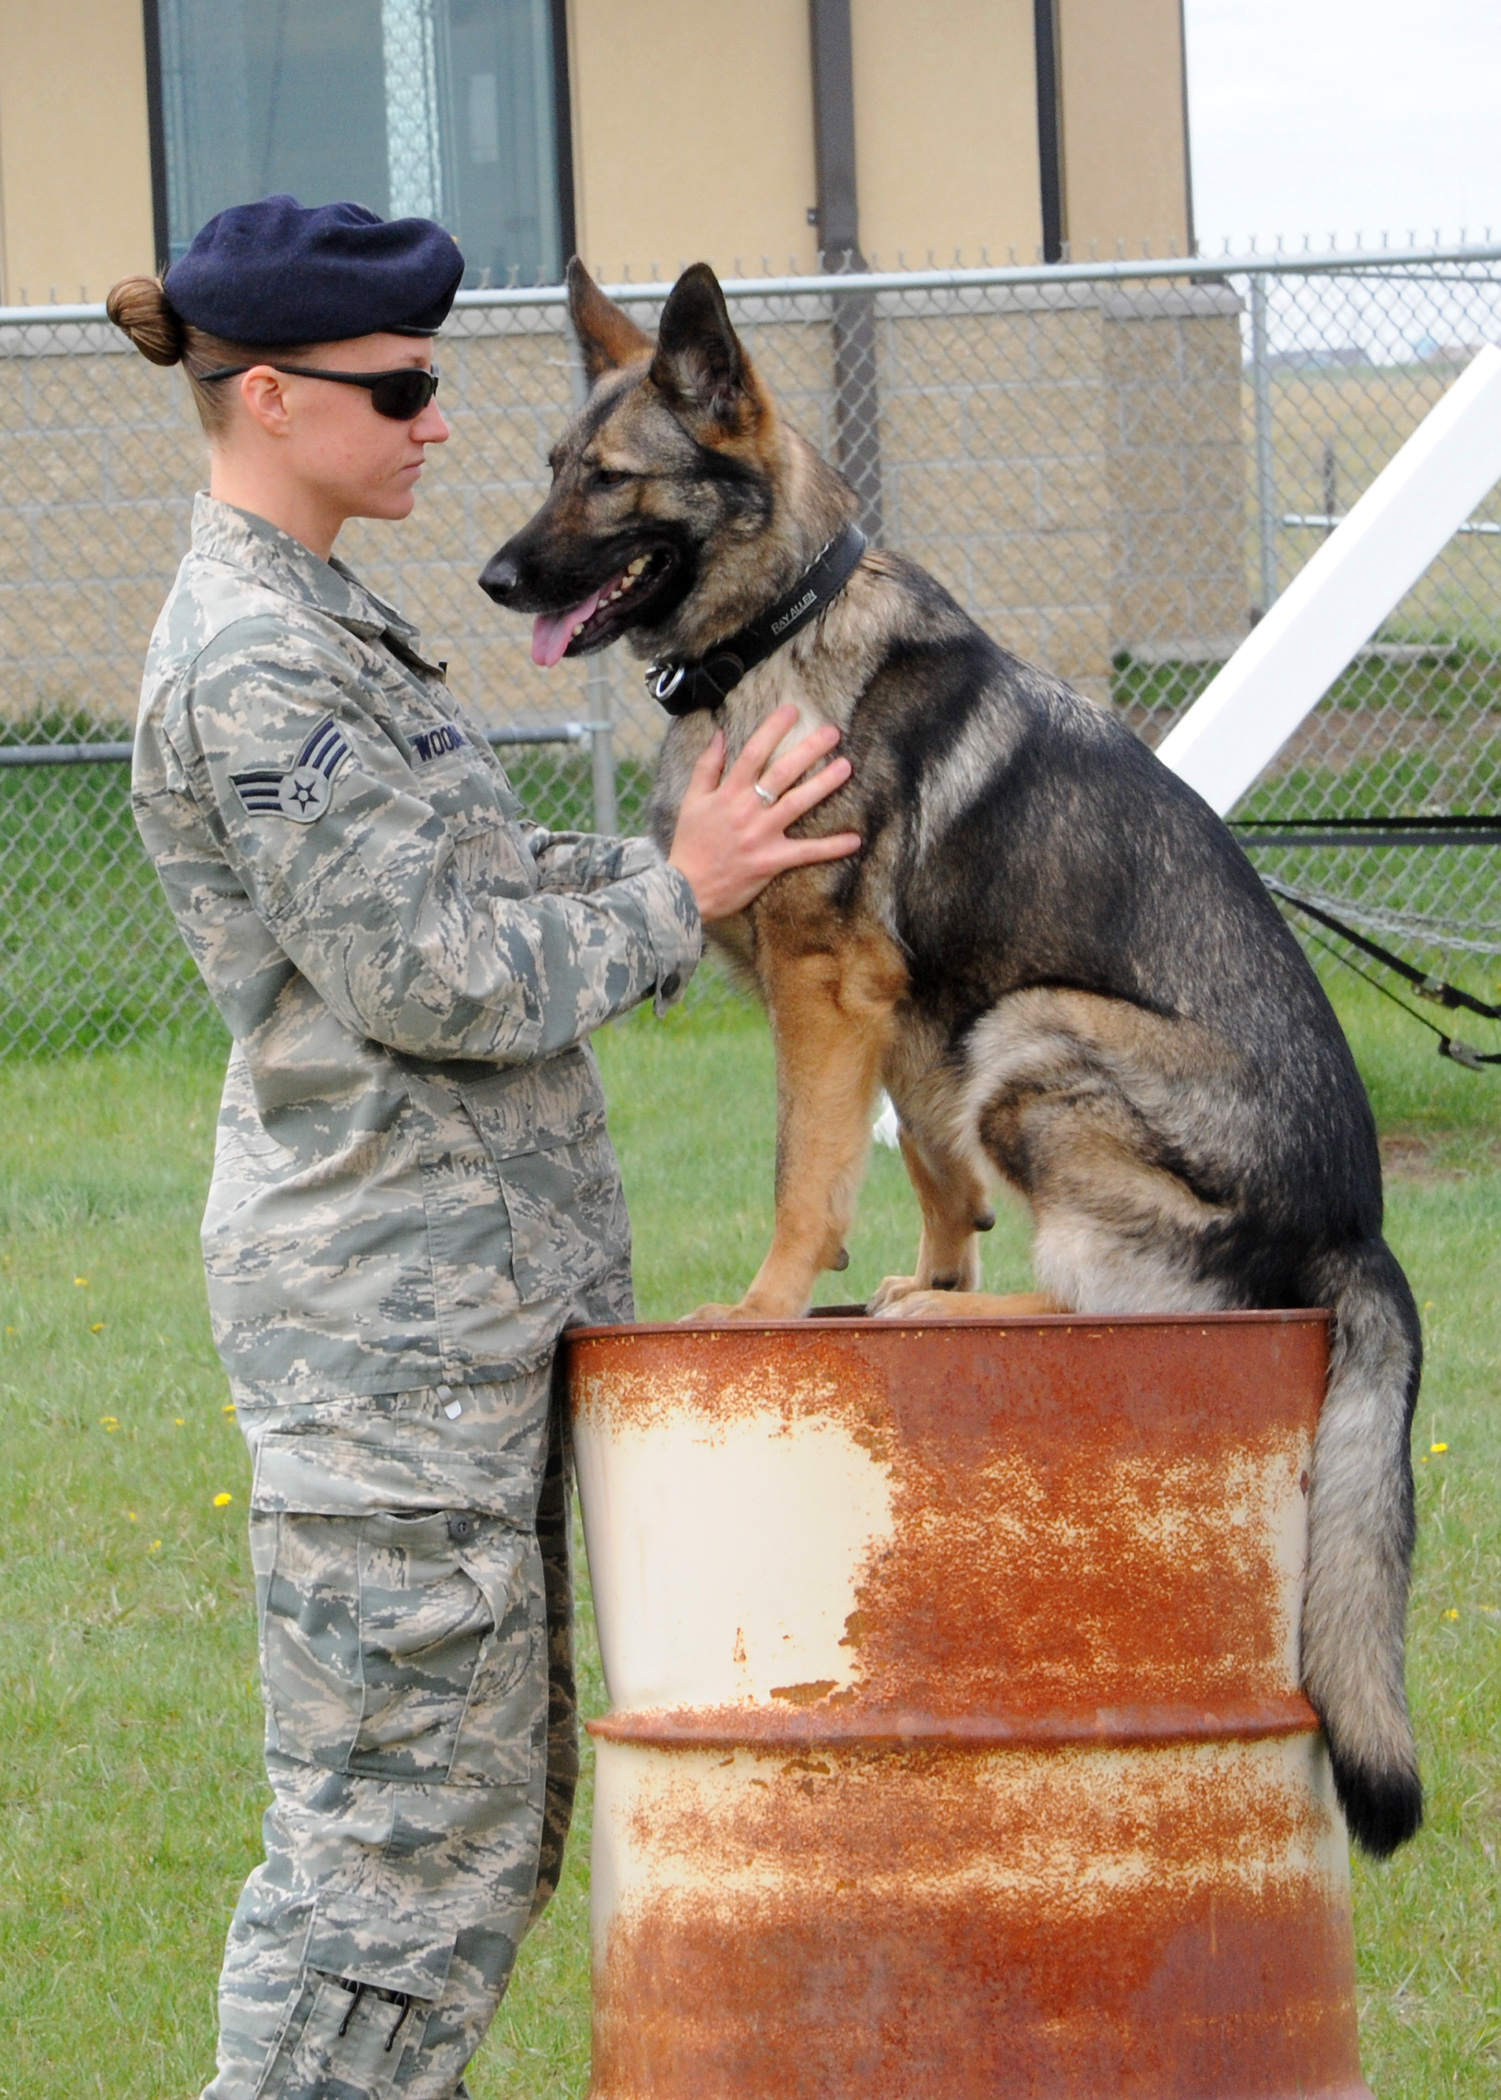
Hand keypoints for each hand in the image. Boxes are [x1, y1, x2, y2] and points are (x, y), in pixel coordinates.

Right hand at [667, 704, 861, 922]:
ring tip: (846, 767)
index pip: (753, 752)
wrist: (686, 890)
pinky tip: (855, 839)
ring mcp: (761, 835)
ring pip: (798, 803)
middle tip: (833, 732)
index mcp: (728, 793)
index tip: (793, 710)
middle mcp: (747, 810)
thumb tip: (720, 735)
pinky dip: (831, 847)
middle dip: (808, 750)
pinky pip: (806, 852)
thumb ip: (707, 767)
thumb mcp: (691, 801)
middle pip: (782, 773)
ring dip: (824, 785)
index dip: (773, 729)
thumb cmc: (690, 845)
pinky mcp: (771, 861)